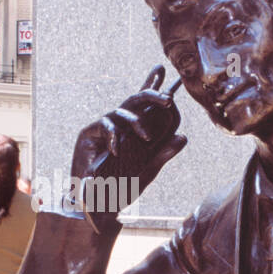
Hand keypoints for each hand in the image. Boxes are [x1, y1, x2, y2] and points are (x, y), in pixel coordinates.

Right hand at [70, 65, 186, 227]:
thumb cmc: (121, 188)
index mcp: (134, 132)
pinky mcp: (89, 134)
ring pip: (122, 111)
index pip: (144, 105)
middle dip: (152, 94)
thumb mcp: (147, 170)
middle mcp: (120, 125)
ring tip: (146, 137)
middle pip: (135, 101)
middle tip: (168, 99)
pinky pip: (105, 124)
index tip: (162, 69)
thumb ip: (163, 153)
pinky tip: (117, 148)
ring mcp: (104, 128)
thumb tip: (183, 137)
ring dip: (136, 121)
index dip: (152, 85)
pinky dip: (113, 135)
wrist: (98, 204)